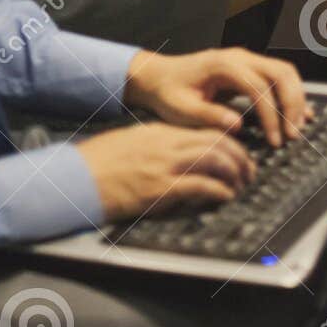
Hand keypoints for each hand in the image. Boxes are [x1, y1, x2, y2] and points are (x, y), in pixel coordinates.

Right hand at [76, 122, 254, 221]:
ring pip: (215, 160)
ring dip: (235, 174)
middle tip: (249, 171)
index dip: (228, 141)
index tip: (238, 152)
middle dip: (240, 156)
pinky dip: (219, 191)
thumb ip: (157, 144)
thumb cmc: (100, 162)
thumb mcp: (132, 142)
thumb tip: (178, 154)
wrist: (77, 176)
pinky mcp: (160, 189)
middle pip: (217, 142)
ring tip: (241, 186)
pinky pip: (200, 186)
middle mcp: (166, 144)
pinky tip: (225, 196)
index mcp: (160, 131)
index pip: (205, 129)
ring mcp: (164, 165)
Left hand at [124, 46, 309, 148]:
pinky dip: (291, 93)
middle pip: (280, 73)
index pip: (259, 87)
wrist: (158, 76)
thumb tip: (237, 125)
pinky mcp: (248, 68)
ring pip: (284, 71)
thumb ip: (210, 116)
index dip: (271, 115)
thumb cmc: (168, 92)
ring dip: (295, 98)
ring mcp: (245, 59)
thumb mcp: (182, 110)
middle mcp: (239, 57)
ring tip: (298, 127)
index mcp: (223, 65)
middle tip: (293, 135)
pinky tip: (299, 112)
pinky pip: (277, 75)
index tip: (274, 141)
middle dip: (292, 104)